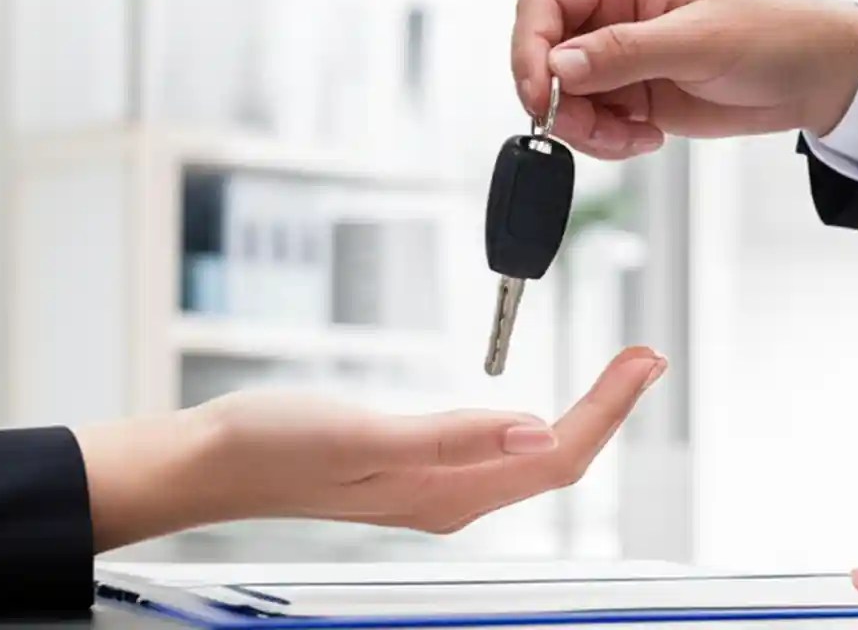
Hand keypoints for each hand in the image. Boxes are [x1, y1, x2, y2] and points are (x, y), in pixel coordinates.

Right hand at [76, 346, 665, 550]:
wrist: (212, 465)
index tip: (644, 363)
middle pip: (556, 461)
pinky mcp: (415, 469)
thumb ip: (452, 438)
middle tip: (645, 358)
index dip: (608, 411)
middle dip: (609, 410)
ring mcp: (434, 487)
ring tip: (616, 376)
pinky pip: (499, 454)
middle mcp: (451, 499)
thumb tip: (538, 435)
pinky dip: (537, 424)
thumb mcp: (364, 436)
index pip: (557, 458)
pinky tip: (539, 412)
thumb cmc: (274, 447)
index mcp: (448, 493)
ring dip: (582, 417)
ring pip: (532, 460)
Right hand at [511, 0, 857, 158]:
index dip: (529, 49)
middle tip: (588, 129)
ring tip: (632, 138)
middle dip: (558, 101)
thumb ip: (624, 52)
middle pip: (543, 58)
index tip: (539, 94)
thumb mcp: (699, 40)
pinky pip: (592, 125)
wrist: (817, 79)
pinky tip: (647, 139)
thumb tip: (558, 66)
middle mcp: (612, 17)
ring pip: (564, 100)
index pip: (544, 5)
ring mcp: (619, 61)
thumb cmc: (773, 34)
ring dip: (586, 130)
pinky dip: (607, 143)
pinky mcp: (632, 98)